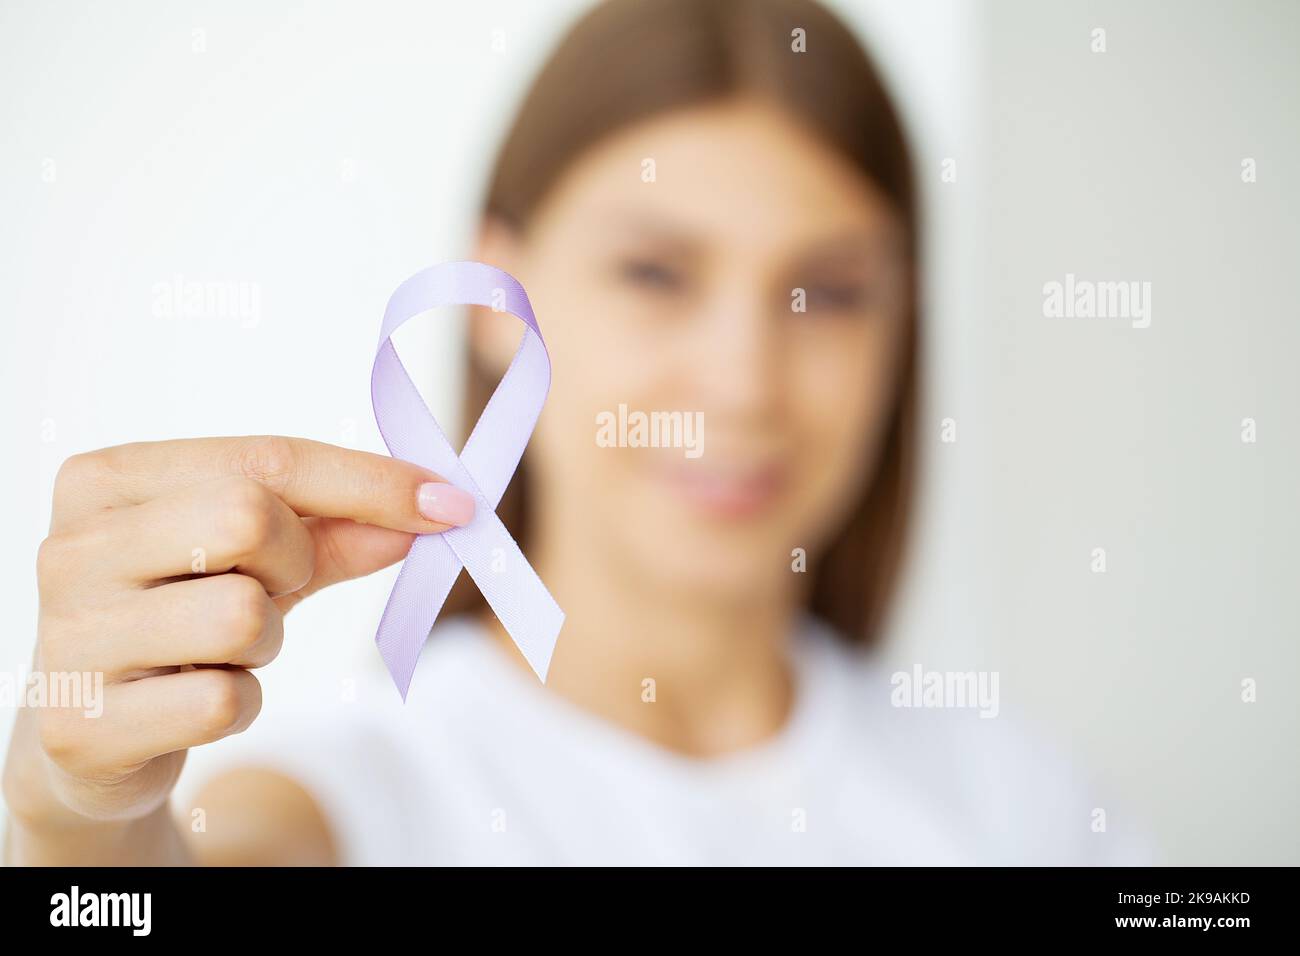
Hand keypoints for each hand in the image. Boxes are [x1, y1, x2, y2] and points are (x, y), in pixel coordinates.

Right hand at [2, 436, 472, 849]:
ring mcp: (71, 635)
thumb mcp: (260, 560)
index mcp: (107, 480)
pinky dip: (240, 703)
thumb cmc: (182, 618)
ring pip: (242, 615)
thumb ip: (339, 529)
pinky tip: (197, 699)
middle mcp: (72, 547)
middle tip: (268, 589)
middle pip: (248, 518)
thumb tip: (431, 510)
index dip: (371, 481)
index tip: (449, 503)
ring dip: (264, 641)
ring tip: (218, 649)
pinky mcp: (86, 723)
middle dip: (293, 563)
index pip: (265, 460)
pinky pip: (224, 701)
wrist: (92, 731)